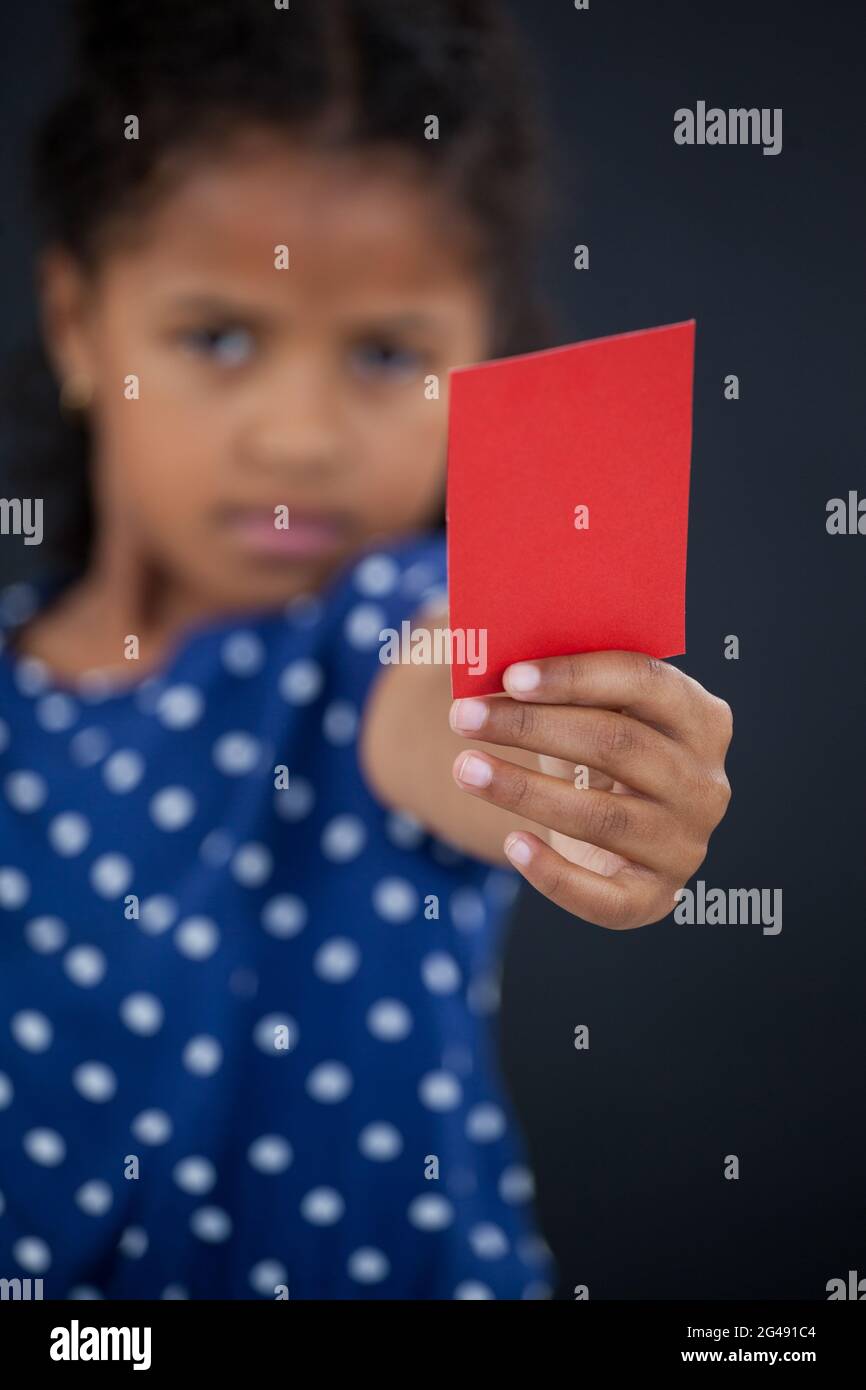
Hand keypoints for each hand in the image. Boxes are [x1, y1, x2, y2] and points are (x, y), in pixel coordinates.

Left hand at [449, 652, 732, 929]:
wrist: (615, 831)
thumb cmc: (598, 752)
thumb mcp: (595, 712)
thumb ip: (567, 683)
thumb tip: (494, 655)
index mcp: (701, 718)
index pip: (644, 681)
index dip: (576, 676)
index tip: (511, 676)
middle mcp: (705, 783)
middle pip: (616, 744)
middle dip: (532, 727)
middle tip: (464, 716)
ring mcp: (685, 845)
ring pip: (601, 817)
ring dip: (523, 790)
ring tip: (465, 768)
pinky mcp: (655, 898)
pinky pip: (603, 897)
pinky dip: (552, 873)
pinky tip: (512, 843)